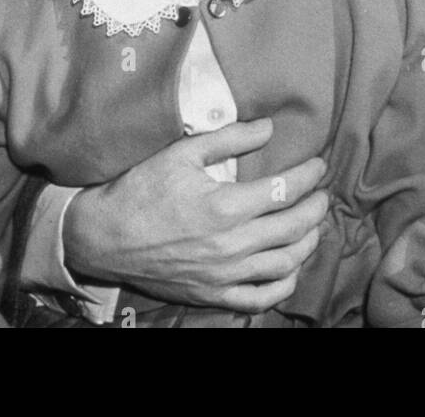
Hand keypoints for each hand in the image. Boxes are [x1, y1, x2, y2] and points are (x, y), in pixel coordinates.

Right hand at [63, 118, 328, 311]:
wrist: (102, 237)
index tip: (319, 164)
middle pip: (294, 227)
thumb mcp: (182, 153)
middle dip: (316, 207)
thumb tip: (269, 127)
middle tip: (322, 193)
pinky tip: (290, 266)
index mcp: (225, 207)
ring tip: (312, 224)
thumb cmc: (141, 190)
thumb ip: (230, 138)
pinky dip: (284, 284)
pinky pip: (261, 298)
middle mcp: (230, 246)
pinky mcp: (212, 294)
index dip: (310, 175)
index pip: (286, 190)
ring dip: (308, 242)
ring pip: (286, 263)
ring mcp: (222, 275)